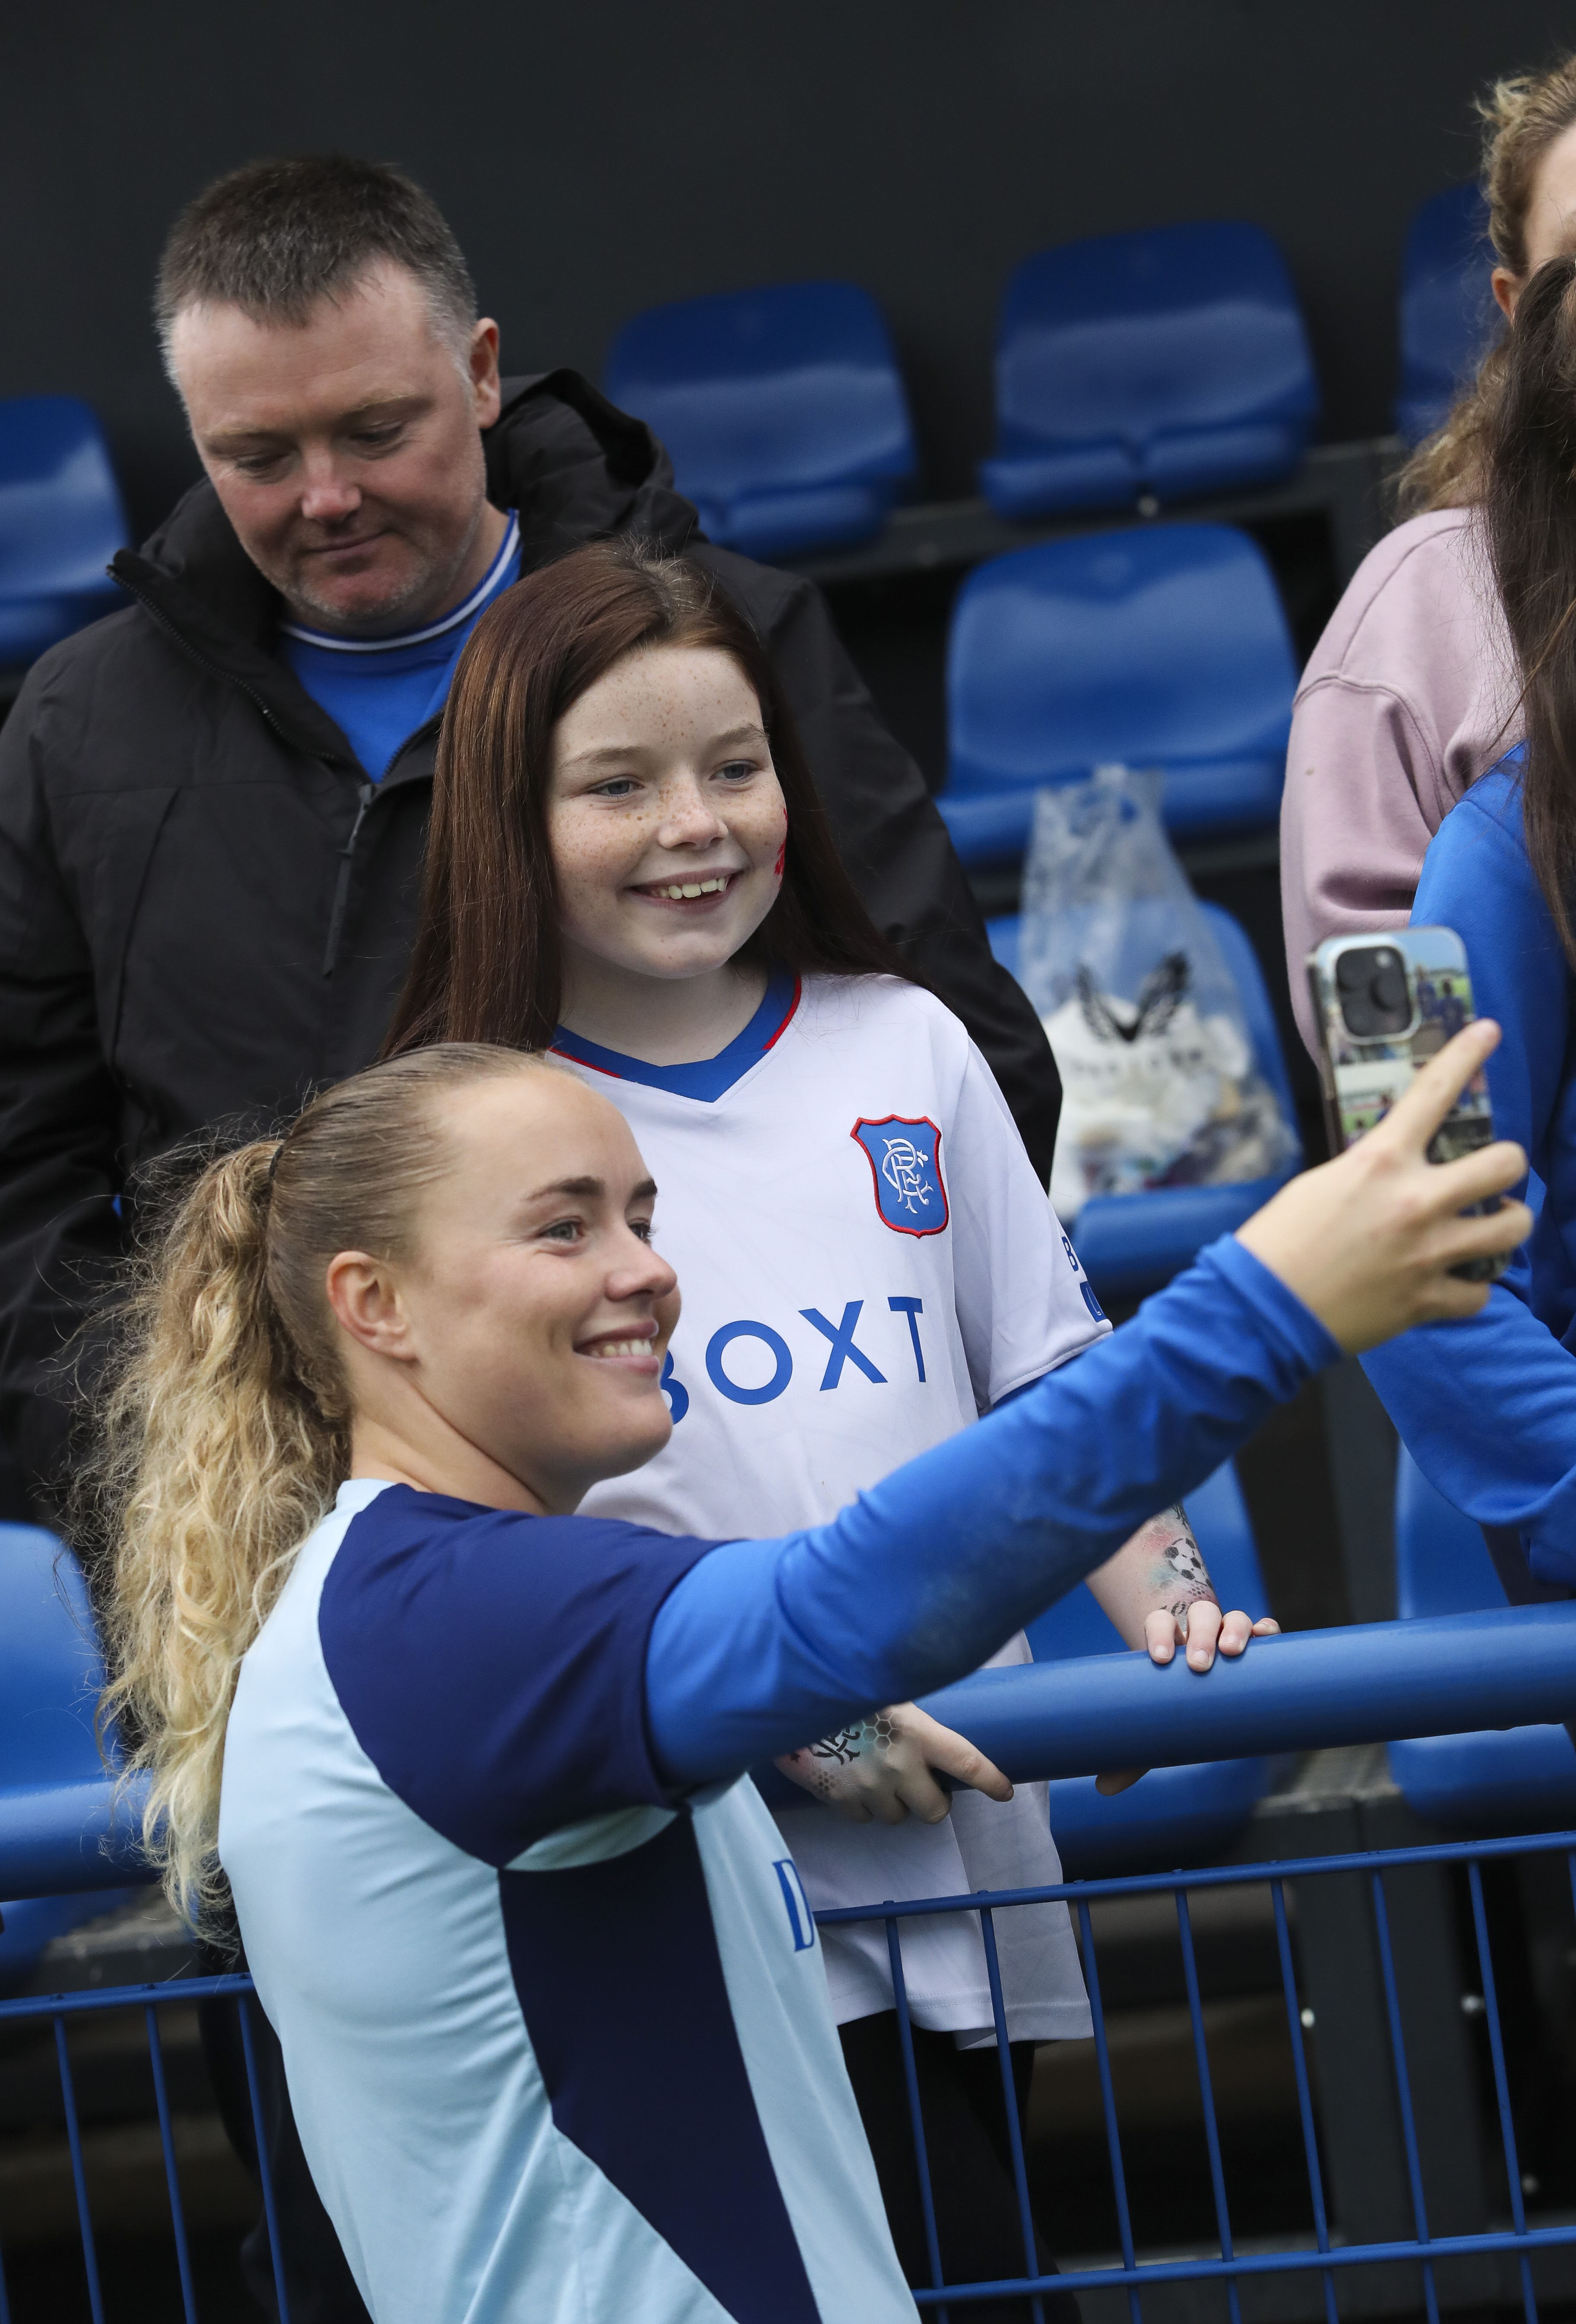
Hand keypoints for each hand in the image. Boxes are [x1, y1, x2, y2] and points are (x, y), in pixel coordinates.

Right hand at [775, 1703, 1013, 1824]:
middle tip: (922, 1784)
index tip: (1005, 1792)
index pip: (967, 1762)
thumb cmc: (844, 1683)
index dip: (990, 1780)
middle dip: (931, 1800)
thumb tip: (931, 1704)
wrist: (789, 1695)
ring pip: (897, 1817)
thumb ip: (912, 1709)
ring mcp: (869, 1786)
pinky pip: (864, 1819)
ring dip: (894, 1802)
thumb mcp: (888, 1688)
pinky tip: (853, 1780)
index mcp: (917, 1731)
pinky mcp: (840, 1799)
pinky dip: (863, 1806)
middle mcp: (899, 1765)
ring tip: (878, 1774)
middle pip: (934, 1809)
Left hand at [1095, 1600, 1280, 1795]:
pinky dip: (1266, 1629)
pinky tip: (1267, 1637)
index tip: (1160, 1659)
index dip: (1159, 1633)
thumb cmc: (1174, 1705)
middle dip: (1199, 1635)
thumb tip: (1104, 1788)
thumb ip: (1134, 1752)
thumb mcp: (1157, 1726)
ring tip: (1232, 1652)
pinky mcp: (1257, 1643)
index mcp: (1169, 1640)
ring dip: (1233, 1629)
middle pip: (1199, 1616)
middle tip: (1198, 1664)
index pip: (1160, 1622)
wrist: (1204, 1687)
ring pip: (1232, 1617)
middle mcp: (1198, 1630)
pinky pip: (1264, 1629)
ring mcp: (1229, 1632)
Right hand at [1236, 1020, 1530, 1351]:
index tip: (1488, 1033)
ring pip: (1512, 1229)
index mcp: (1381, 1162)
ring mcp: (1428, 1253)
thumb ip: (1371, 1171)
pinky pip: (1481, 1292)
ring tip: (1496, 1224)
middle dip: (1509, 1163)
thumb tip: (1399, 1169)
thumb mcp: (1322, 1183)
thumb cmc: (1279, 1242)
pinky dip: (1471, 1286)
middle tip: (1497, 1173)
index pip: (1435, 1091)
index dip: (1466, 1054)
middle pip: (1505, 1163)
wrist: (1262, 1309)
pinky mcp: (1427, 1300)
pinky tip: (1458, 1282)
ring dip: (1509, 1223)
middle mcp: (1416, 1202)